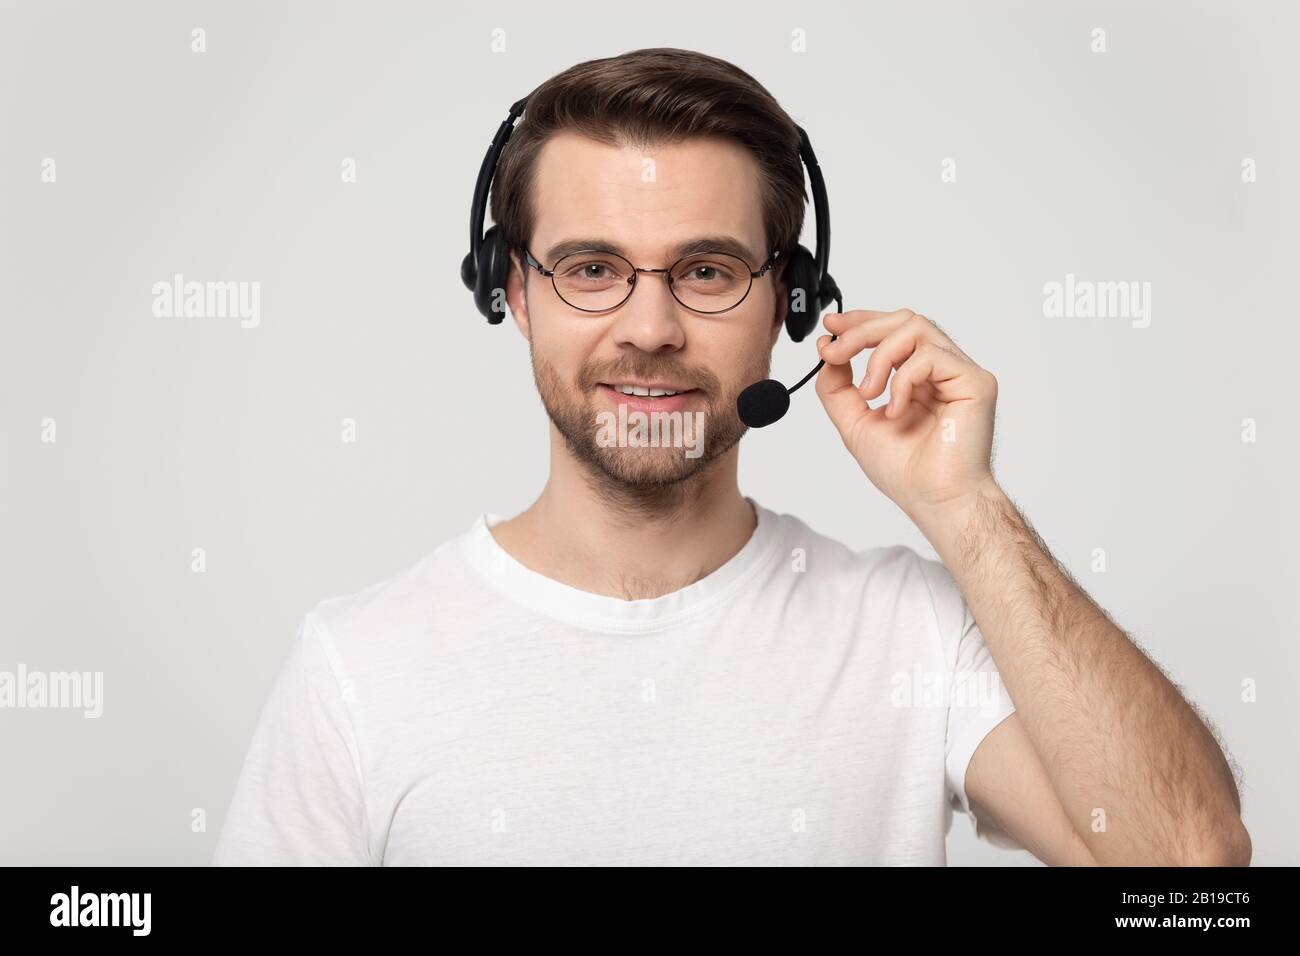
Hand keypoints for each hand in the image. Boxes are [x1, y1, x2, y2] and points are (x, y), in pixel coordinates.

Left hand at [813, 308, 999, 520]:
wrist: (934, 500)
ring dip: (878, 355)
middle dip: (862, 330)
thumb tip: (829, 351)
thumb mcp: (855, 423)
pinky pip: (931, 356)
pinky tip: (896, 410)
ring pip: (915, 328)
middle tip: (835, 351)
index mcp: (917, 377)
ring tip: (868, 393)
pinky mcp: (975, 382)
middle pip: (903, 320)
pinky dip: (902, 380)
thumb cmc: (906, 471)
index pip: (892, 330)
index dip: (860, 321)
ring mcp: (959, 373)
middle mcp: (940, 370)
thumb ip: (838, 388)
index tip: (831, 327)